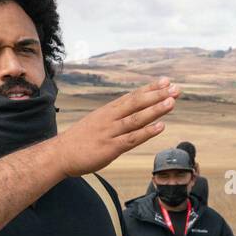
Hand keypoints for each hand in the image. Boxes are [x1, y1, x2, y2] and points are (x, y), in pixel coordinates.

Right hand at [47, 77, 180, 177]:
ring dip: (155, 110)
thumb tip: (128, 114)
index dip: (150, 89)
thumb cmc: (79, 141)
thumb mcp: (96, 123)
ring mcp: (110, 133)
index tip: (166, 81)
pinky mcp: (110, 148)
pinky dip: (147, 132)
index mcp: (107, 111)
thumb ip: (113, 119)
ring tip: (171, 102)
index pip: (132, 96)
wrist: (60, 154)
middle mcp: (110, 118)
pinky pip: (132, 139)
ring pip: (136, 119)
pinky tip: (160, 126)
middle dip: (157, 95)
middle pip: (137, 103)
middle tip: (176, 88)